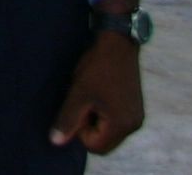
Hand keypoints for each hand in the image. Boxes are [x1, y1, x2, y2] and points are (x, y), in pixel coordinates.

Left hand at [50, 32, 144, 152]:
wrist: (117, 44)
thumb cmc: (97, 68)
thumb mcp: (78, 94)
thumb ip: (67, 120)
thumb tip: (55, 142)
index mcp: (122, 125)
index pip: (95, 147)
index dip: (80, 130)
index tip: (79, 106)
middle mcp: (134, 125)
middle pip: (104, 143)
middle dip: (88, 127)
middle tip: (84, 101)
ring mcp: (137, 117)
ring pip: (108, 132)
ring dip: (95, 120)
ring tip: (92, 97)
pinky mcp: (135, 109)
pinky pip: (115, 122)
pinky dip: (104, 114)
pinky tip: (99, 95)